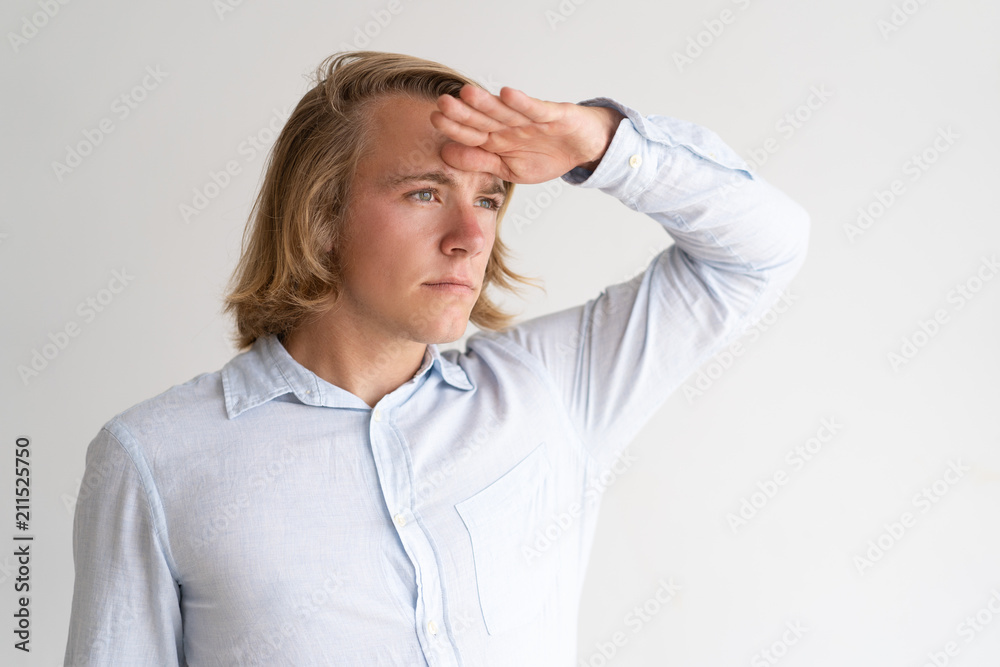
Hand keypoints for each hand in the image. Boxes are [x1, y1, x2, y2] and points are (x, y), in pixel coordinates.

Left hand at [430, 85, 622, 183]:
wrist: (584, 148)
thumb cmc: (546, 156)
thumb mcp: (510, 169)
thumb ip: (480, 162)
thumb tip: (445, 153)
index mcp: (498, 140)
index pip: (472, 133)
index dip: (455, 127)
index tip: (435, 119)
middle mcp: (511, 126)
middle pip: (484, 119)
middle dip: (464, 111)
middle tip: (443, 102)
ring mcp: (531, 119)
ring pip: (506, 111)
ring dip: (487, 103)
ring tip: (468, 94)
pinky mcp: (553, 114)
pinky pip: (536, 109)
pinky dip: (523, 103)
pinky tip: (507, 94)